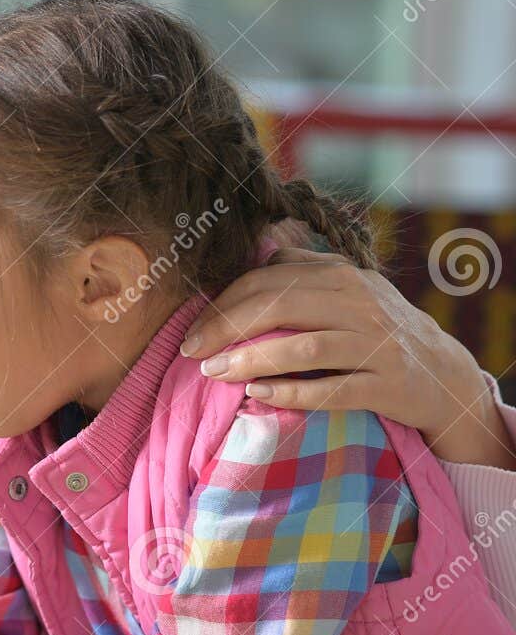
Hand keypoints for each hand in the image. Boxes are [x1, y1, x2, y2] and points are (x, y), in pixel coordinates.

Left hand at [183, 247, 515, 468]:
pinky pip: (335, 389)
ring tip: (215, 373)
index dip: (223, 304)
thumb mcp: (345, 290)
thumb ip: (304, 267)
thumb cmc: (375, 330)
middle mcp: (360, 304)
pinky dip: (293, 392)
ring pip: (305, 347)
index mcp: (341, 276)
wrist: (441, 373)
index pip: (268, 280)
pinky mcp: (388, 384)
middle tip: (192, 353)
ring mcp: (376, 344)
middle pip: (282, 307)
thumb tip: (261, 240)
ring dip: (252, 360)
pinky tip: (258, 394)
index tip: (191, 332)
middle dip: (227, 328)